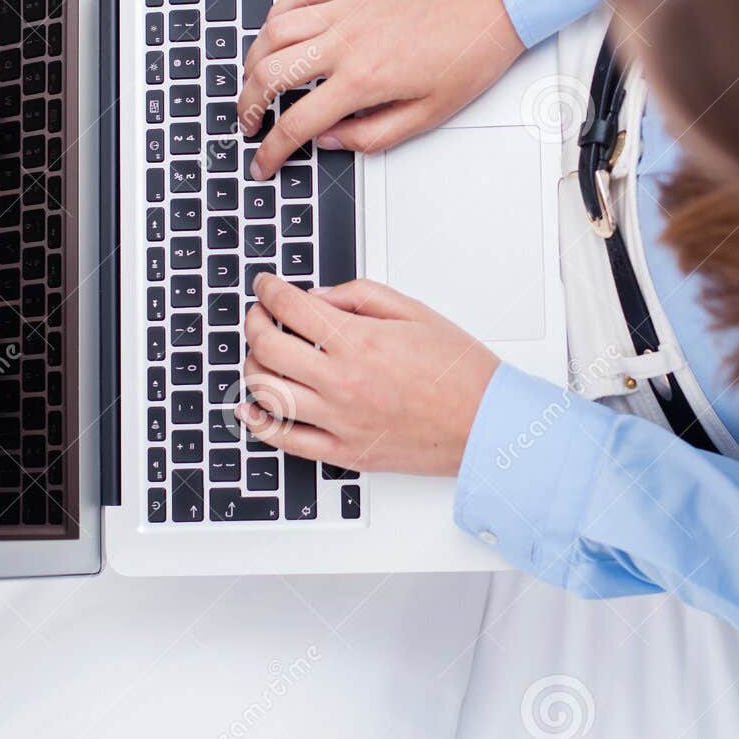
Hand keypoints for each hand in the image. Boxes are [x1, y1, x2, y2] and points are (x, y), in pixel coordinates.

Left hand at [236, 274, 498, 475]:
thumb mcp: (414, 312)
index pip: (291, 307)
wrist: (486, 423)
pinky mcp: (344, 452)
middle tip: (259, 315)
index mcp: (360, 342)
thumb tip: (318, 297)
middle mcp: (342, 381)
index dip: (268, 290)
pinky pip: (285, 440)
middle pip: (267, 347)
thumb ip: (360, 297)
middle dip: (254, 323)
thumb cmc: (460, 372)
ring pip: (267, 391)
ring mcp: (339, 420)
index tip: (265, 287)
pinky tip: (252, 408)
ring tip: (261, 355)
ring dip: (253, 366)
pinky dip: (258, 422)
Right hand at [237, 0, 525, 178]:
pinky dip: (277, 14)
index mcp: (365, 81)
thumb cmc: (471, 52)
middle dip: (247, 103)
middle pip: (270, 72)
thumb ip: (373, 134)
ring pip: (273, 31)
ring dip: (252, 59)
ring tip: (253, 79)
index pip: (297, 123)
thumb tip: (331, 140)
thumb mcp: (430, 115)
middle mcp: (347, 41)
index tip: (263, 162)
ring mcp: (346, 7)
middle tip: (248, 121)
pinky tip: (276, 30)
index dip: (272, 150)